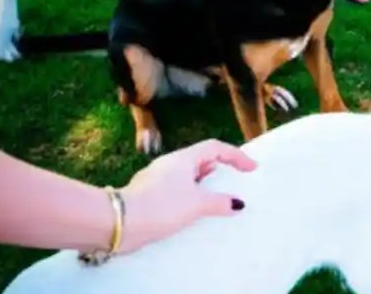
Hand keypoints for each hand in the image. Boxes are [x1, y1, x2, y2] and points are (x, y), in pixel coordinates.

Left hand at [116, 139, 255, 252]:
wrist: (119, 222)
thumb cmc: (161, 206)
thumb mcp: (196, 204)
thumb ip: (219, 202)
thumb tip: (237, 203)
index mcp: (183, 159)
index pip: (215, 148)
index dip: (236, 156)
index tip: (251, 168)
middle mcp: (169, 164)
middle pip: (200, 159)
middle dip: (219, 168)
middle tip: (232, 181)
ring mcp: (156, 179)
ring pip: (187, 175)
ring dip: (203, 184)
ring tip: (214, 198)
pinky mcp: (148, 194)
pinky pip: (176, 189)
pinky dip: (189, 195)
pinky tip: (190, 212)